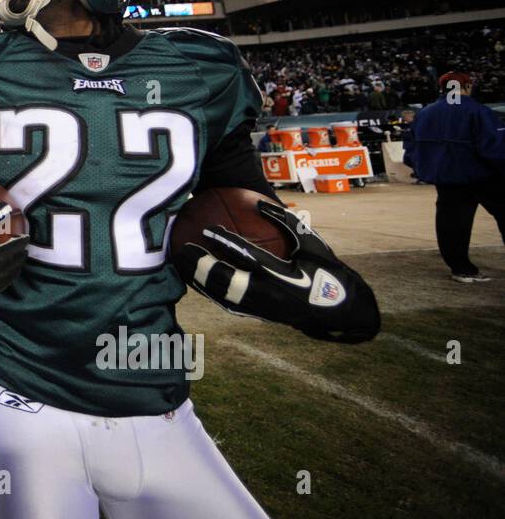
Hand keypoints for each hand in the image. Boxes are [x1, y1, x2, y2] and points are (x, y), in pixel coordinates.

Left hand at [173, 200, 379, 342]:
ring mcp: (260, 310)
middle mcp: (269, 296)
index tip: (207, 229)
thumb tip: (257, 201)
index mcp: (285, 276)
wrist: (338, 310)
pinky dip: (208, 290)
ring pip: (221, 297)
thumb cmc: (324, 269)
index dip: (226, 244)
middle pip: (228, 284)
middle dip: (204, 269)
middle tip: (184, 250)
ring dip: (200, 281)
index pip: (249, 258)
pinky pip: (225, 303)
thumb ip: (284, 221)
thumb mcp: (311, 243)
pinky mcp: (256, 316)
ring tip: (180, 265)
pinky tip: (193, 277)